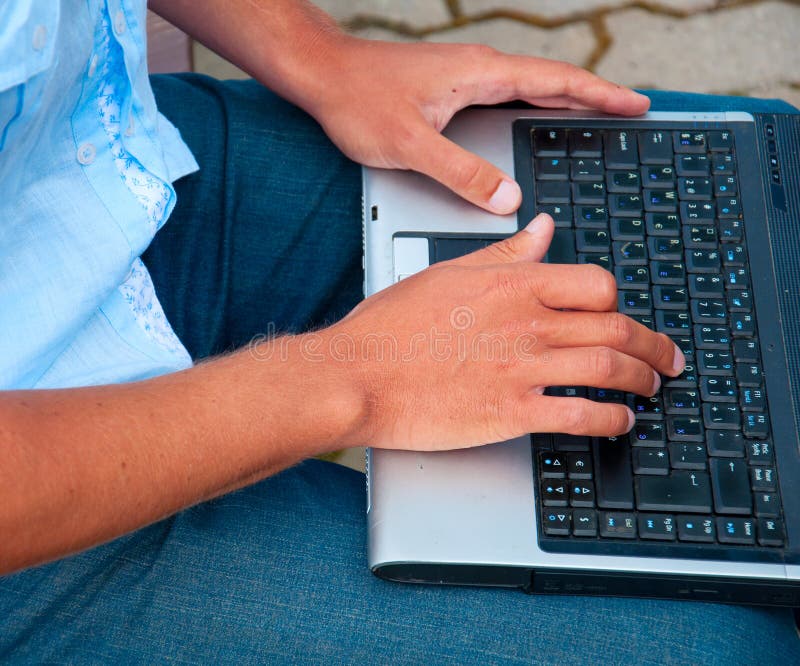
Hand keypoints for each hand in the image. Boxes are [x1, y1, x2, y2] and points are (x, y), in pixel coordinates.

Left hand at [305, 37, 648, 213]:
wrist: (323, 76)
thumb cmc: (359, 101)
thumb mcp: (411, 144)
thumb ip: (461, 172)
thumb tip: (507, 199)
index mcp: (479, 75)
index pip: (555, 82)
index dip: (598, 95)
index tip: (635, 104)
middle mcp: (478, 70)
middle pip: (552, 81)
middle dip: (594, 96)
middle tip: (631, 112)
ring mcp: (466, 77)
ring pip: (530, 87)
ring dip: (566, 101)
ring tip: (598, 118)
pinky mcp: (452, 89)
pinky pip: (508, 96)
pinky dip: (535, 106)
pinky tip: (537, 123)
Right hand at [327, 214, 683, 450]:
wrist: (358, 374)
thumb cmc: (390, 326)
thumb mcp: (447, 273)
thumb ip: (503, 253)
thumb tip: (541, 229)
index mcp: (512, 284)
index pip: (596, 285)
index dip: (619, 303)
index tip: (624, 315)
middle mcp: (526, 323)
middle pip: (616, 328)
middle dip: (654, 346)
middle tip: (667, 359)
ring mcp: (522, 368)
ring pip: (610, 369)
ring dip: (642, 381)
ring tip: (652, 389)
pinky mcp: (511, 412)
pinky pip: (582, 415)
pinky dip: (612, 420)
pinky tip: (621, 422)